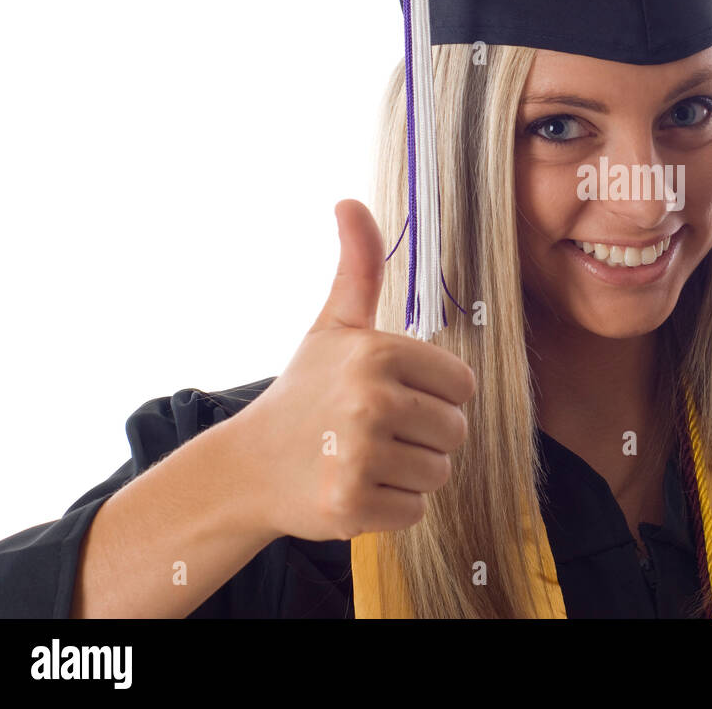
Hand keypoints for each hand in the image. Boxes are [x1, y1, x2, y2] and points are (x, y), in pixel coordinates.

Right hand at [232, 199, 475, 542]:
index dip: (435, 394)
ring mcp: (359, 456)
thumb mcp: (334, 325)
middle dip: (425, 436)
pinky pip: (415, 511)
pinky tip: (354, 487)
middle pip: (455, 431)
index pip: (462, 385)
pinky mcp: (352, 505)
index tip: (394, 395)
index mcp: (377, 352)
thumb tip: (349, 201)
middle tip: (374, 431)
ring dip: (409, 473)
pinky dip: (391, 507)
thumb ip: (358, 267)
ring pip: (439, 472)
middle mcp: (370, 401)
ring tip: (364, 458)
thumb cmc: (305, 391)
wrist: (248, 467)